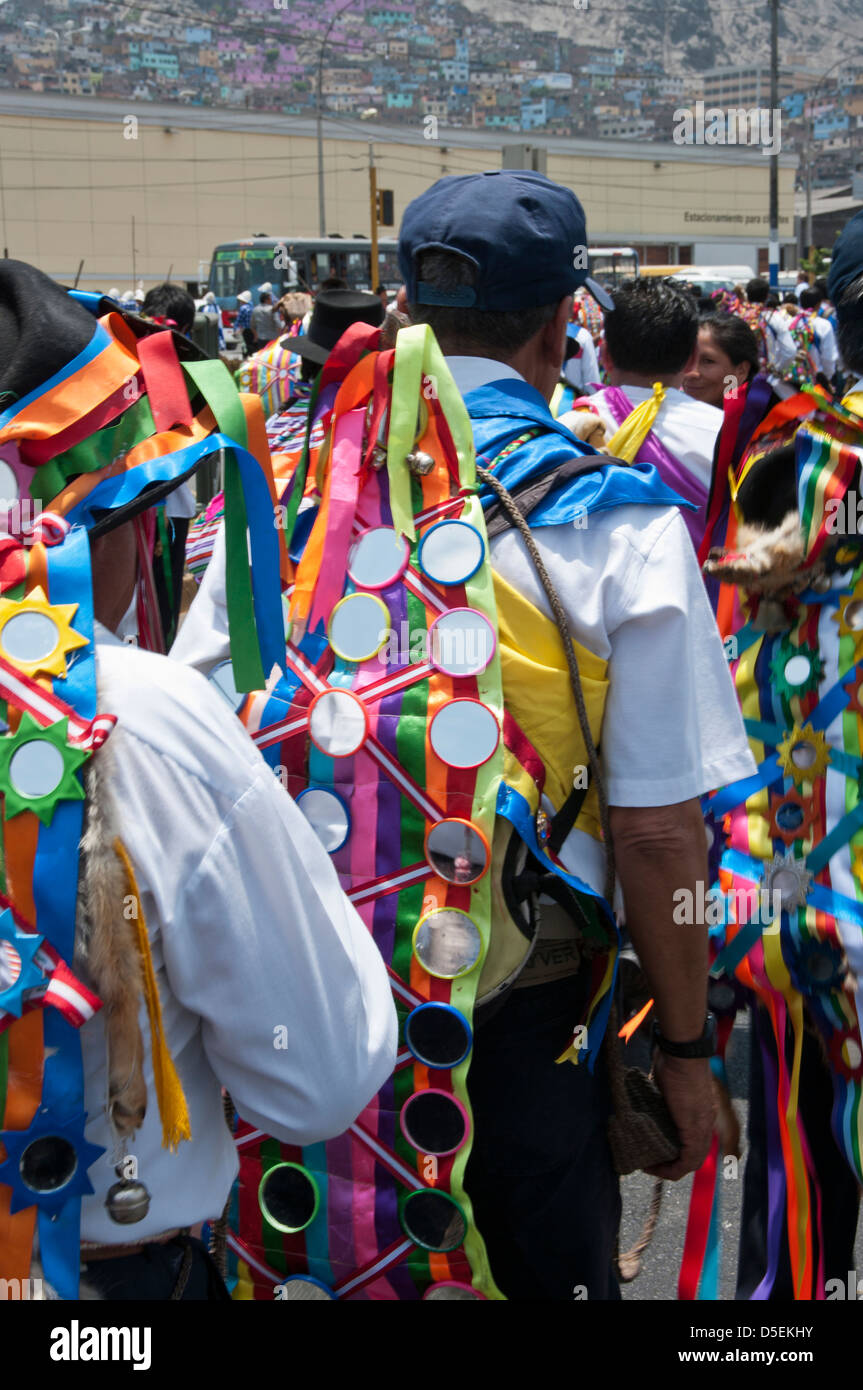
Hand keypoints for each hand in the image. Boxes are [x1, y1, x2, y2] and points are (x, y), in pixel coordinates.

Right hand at [644, 1051, 715, 1181]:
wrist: (683, 1053)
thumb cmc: (675, 1060)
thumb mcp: (669, 1084)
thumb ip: (664, 1097)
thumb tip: (649, 1100)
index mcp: (702, 1112)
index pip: (695, 1142)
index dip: (678, 1152)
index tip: (658, 1153)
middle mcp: (706, 1123)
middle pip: (695, 1156)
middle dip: (673, 1165)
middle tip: (653, 1164)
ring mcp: (702, 1127)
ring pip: (692, 1162)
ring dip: (671, 1169)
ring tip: (651, 1167)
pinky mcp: (693, 1129)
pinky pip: (686, 1160)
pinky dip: (671, 1168)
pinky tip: (655, 1166)